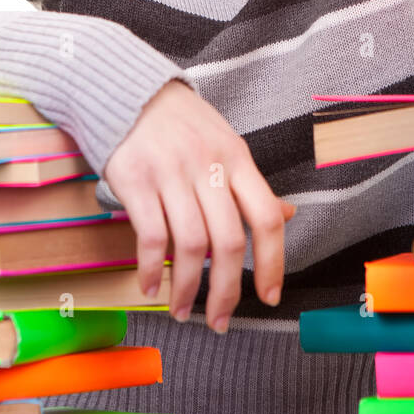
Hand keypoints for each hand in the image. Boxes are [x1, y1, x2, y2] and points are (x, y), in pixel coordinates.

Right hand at [103, 79, 294, 332]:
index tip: (269, 297)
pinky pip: (151, 235)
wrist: (128, 91)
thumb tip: (286, 216)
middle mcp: (208, 166)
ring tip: (182, 311)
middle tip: (219, 321)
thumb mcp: (226, 145)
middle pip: (228, 241)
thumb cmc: (182, 124)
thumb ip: (250, 185)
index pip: (266, 217)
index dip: (272, 263)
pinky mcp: (135, 179)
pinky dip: (153, 269)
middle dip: (226, 291)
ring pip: (190, 244)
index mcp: (238, 158)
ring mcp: (171, 172)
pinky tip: (151, 286)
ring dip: (188, 288)